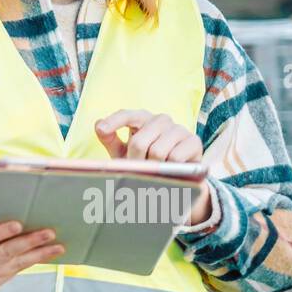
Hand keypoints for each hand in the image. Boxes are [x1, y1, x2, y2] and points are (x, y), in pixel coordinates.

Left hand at [94, 108, 211, 225]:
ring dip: (152, 167)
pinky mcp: (193, 141)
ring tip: (154, 170)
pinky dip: (169, 169)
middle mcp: (161, 119)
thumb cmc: (145, 159)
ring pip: (157, 152)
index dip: (113, 121)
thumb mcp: (124, 151)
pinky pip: (175, 158)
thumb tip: (98, 125)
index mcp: (142, 118)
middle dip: (135, 161)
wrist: (176, 176)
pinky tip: (170, 170)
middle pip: (139, 142)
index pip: (126, 115)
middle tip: (138, 169)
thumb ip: (110, 139)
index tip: (102, 129)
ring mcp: (178, 129)